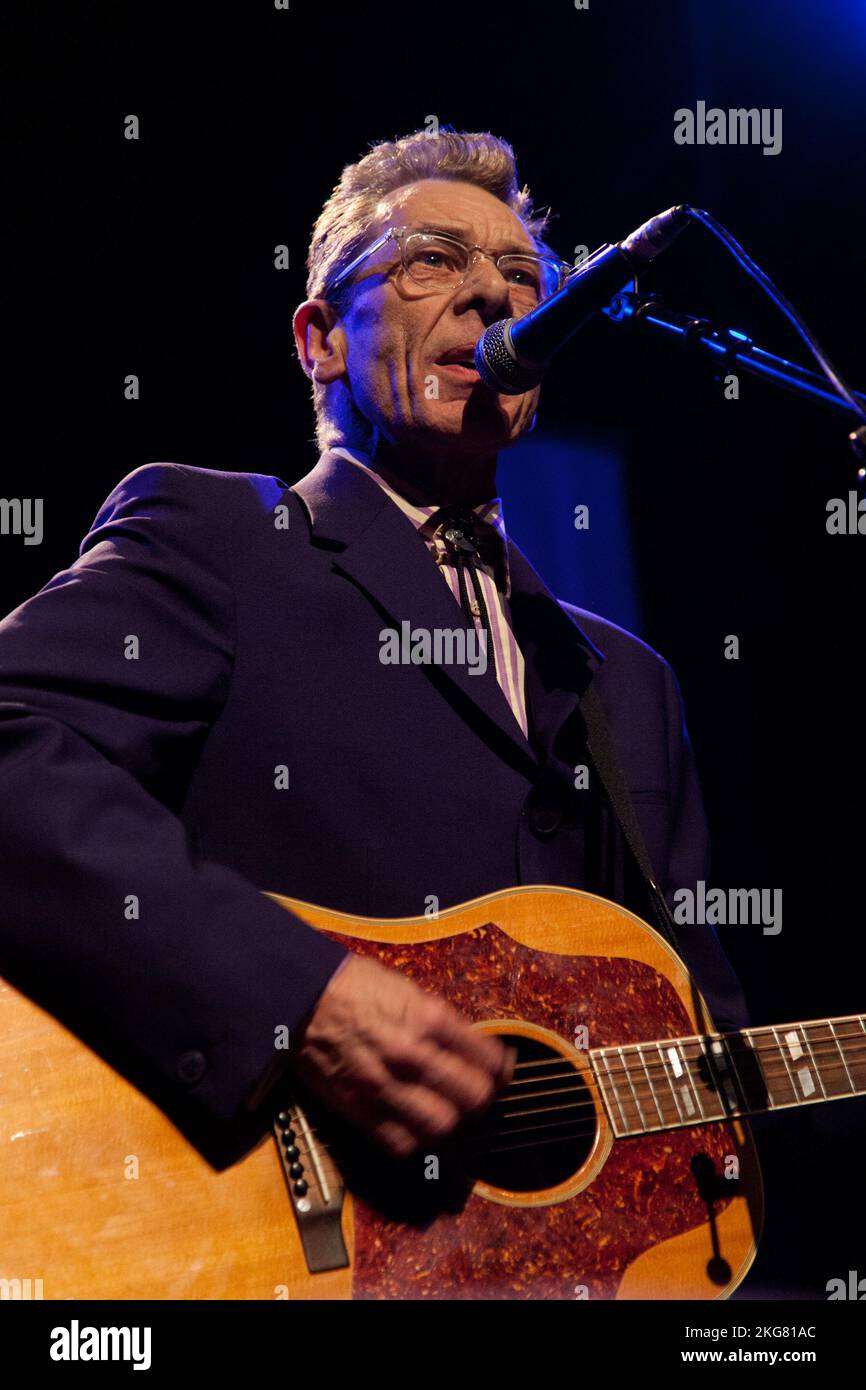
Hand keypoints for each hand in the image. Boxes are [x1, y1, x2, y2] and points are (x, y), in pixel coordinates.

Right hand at [290, 954, 513, 1157]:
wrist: (300, 998)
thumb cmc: (353, 986)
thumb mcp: (407, 989)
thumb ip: (440, 1023)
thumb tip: (470, 1049)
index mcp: (429, 1017)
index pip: (487, 1059)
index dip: (500, 1069)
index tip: (498, 1072)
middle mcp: (412, 1053)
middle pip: (473, 1098)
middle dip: (480, 1099)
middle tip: (475, 1095)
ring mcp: (387, 1084)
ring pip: (442, 1125)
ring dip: (450, 1122)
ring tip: (446, 1112)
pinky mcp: (360, 1107)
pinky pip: (401, 1142)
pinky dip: (416, 1140)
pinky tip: (416, 1126)